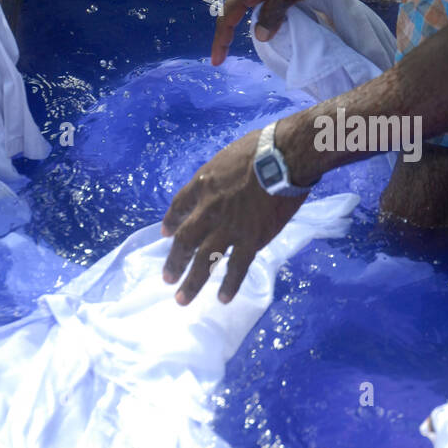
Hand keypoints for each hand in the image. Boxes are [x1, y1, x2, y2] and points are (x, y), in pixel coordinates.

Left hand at [161, 129, 308, 304]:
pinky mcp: (251, 240)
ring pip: (205, 260)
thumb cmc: (261, 147)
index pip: (179, 206)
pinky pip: (237, 267)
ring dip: (192, 282)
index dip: (171, 221)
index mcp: (203, 184)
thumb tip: (224, 180)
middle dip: (174, 261)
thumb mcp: (228, 156)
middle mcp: (208, 210)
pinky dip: (229, 284)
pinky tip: (222, 299)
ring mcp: (229, 228)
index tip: (165, 233)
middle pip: (185, 240)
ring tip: (181, 299)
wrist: (283, 158)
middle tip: (166, 279)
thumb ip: (221, 174)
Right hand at [211, 0, 333, 65]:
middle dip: (230, 32)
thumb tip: (260, 36)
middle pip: (234, 10)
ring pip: (247, 3)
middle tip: (229, 54)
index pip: (227, 18)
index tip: (217, 61)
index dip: (221, 41)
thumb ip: (272, 17)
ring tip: (250, 39)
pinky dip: (259, 9)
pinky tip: (268, 16)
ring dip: (248, 20)